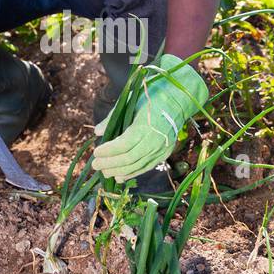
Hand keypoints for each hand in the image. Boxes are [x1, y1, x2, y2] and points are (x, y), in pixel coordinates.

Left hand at [91, 54, 207, 182]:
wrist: (178, 100)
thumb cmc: (151, 97)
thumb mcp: (129, 101)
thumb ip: (112, 118)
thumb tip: (97, 132)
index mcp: (145, 126)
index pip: (123, 145)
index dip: (108, 151)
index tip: (95, 152)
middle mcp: (155, 140)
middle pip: (129, 158)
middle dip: (110, 164)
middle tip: (95, 165)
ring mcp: (161, 149)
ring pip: (137, 166)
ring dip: (119, 171)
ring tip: (104, 172)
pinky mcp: (164, 153)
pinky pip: (147, 167)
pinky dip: (133, 173)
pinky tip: (120, 177)